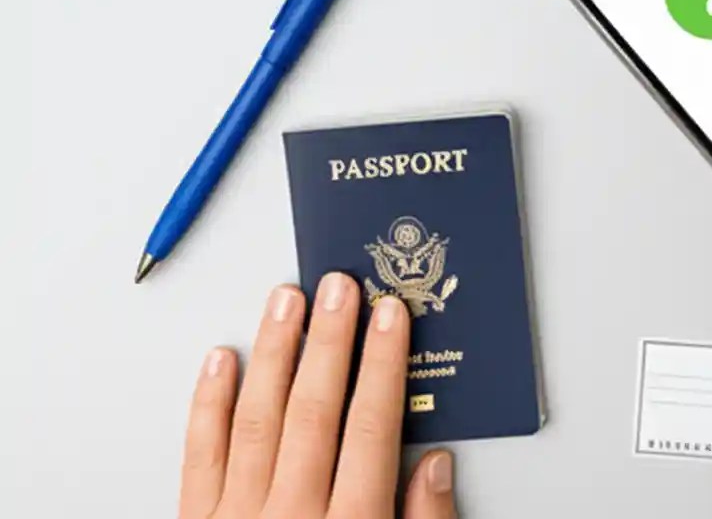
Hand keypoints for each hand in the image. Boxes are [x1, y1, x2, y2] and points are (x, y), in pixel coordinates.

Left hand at [179, 273, 458, 518]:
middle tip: (339, 289)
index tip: (390, 318)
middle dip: (331, 341)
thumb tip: (436, 466)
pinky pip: (201, 455)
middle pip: (314, 412)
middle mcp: (292, 518)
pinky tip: (223, 361)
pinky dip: (210, 403)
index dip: (383, 366)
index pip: (372, 430)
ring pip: (258, 419)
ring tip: (286, 302)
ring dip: (275, 352)